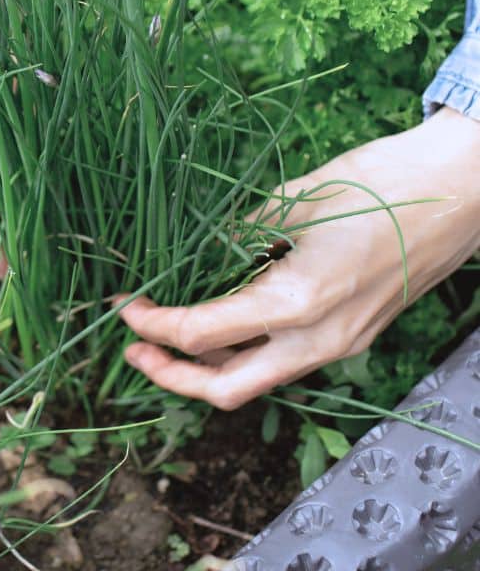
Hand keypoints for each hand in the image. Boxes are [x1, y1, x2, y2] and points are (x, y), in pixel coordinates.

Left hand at [117, 107, 479, 409]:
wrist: (458, 190)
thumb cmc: (379, 183)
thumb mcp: (291, 199)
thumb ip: (237, 232)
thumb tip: (195, 248)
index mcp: (297, 301)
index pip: (202, 332)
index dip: (153, 323)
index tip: (124, 305)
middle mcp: (319, 338)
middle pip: (227, 387)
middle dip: (173, 374)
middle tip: (135, 347)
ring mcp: (341, 344)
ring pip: (258, 379)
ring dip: (208, 365)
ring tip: (169, 335)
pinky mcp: (353, 337)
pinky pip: (286, 359)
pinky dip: (246, 349)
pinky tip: (223, 319)